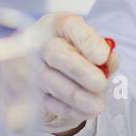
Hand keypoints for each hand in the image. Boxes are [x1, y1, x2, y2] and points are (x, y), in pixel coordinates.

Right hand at [39, 13, 118, 135]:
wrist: (44, 62)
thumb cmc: (72, 49)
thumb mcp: (88, 42)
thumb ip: (101, 49)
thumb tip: (108, 62)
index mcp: (57, 23)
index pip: (70, 26)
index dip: (89, 43)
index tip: (104, 57)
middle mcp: (38, 41)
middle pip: (55, 53)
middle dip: (82, 72)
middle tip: (101, 84)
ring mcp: (28, 65)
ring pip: (50, 81)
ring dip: (78, 97)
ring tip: (98, 105)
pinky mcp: (27, 90)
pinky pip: (46, 100)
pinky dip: (69, 109)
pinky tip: (85, 112)